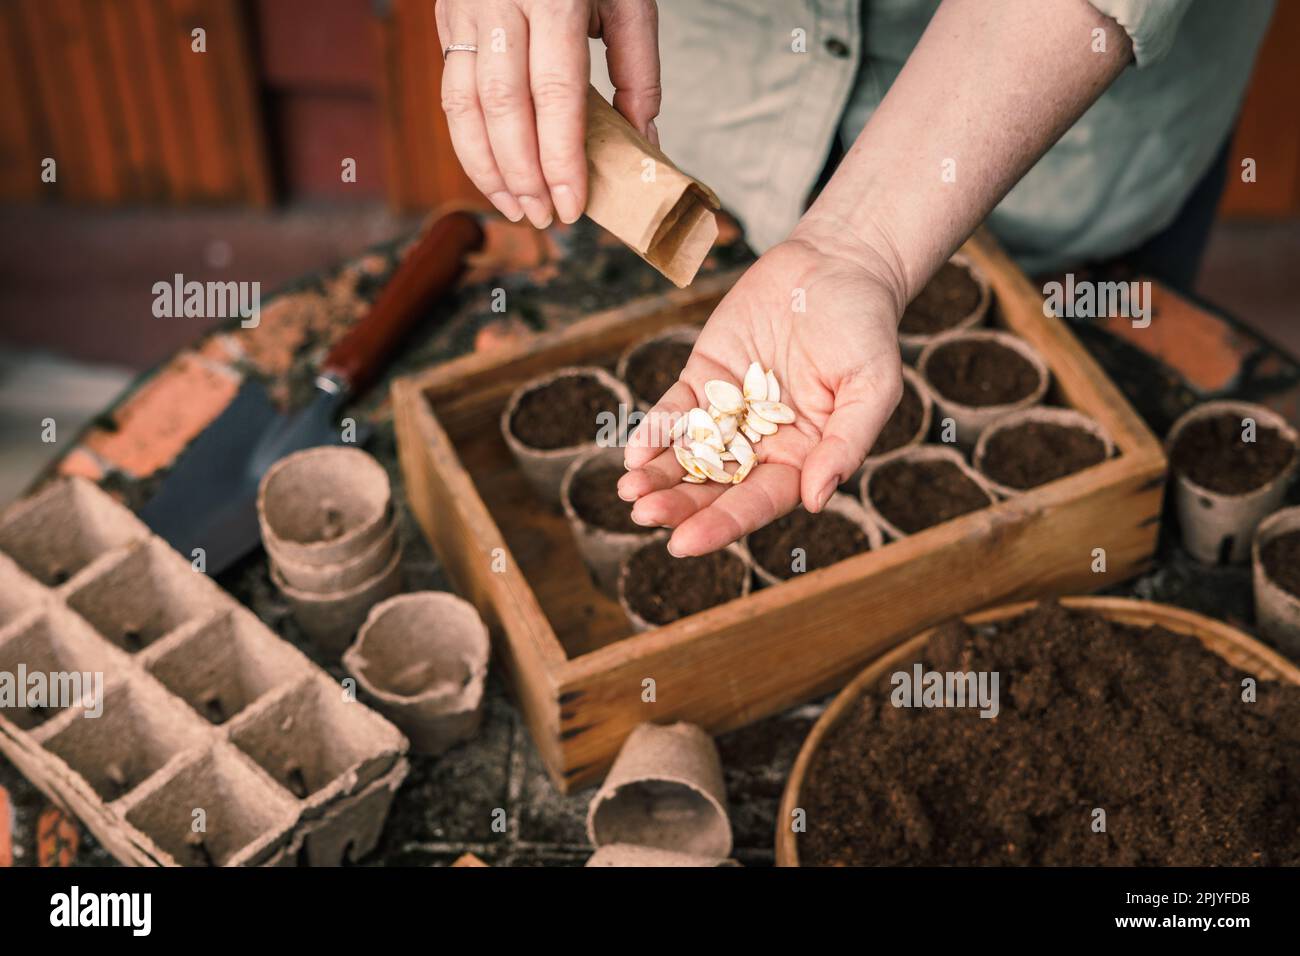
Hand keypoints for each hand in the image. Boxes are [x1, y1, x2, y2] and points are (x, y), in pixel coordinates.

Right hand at [436, 0, 659, 227]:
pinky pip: (450, 97)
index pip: (555, 94)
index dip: (562, 158)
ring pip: (464, 107)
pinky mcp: (446, 21)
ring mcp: (465, 11)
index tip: (573, 205)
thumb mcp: (627, 0)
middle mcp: (501, 3)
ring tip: (517, 210)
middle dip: (525, 175)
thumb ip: (637, 71)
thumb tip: (643, 145)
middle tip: (545, 219)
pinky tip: (494, 177)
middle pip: (504, 108)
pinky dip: (469, 145)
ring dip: (489, 169)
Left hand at [619, 222, 906, 555]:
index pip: (756, 502)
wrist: (837, 265)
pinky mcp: (704, 379)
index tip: (683, 542)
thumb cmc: (866, 328)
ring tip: (627, 491)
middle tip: (643, 515)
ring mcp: (729, 413)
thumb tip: (816, 500)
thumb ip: (846, 443)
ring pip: (687, 455)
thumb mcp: (872, 385)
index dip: (721, 525)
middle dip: (678, 504)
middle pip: (713, 487)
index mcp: (803, 460)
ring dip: (657, 476)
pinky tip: (634, 452)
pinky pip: (674, 413)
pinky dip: (654, 432)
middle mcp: (761, 445)